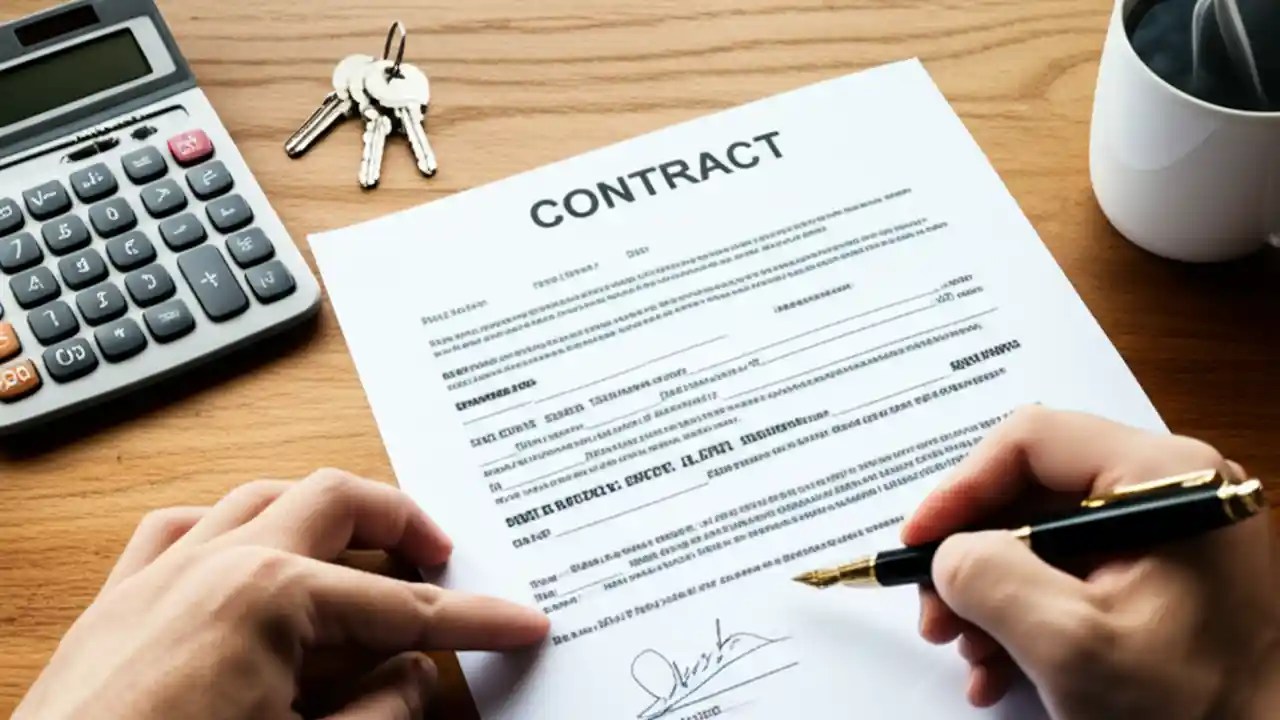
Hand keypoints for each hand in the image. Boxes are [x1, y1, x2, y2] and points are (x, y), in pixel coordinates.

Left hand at [13, 469, 548, 719]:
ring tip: (363, 550)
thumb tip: (416, 675)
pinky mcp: (115, 604)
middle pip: (335, 501)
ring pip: (262, 497)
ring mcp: (158, 576)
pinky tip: (252, 554)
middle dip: (402, 522)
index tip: (521, 623)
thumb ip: (382, 712)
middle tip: (445, 561)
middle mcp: (214, 563)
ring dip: (323, 516)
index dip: (475, 621)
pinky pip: (181, 529)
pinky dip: (232, 528)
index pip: (404, 608)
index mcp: (270, 597)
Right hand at [902, 407, 1279, 719]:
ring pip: (1042, 538)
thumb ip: (992, 579)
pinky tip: (1001, 666)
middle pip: (1031, 492)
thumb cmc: (1201, 710)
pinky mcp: (1161, 572)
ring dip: (991, 595)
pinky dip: (1025, 614)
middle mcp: (1170, 488)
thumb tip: (948, 554)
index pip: (1032, 442)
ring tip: (969, 652)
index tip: (919, 541)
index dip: (961, 488)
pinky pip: (1070, 572)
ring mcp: (1168, 531)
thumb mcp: (1073, 644)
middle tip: (935, 611)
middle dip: (972, 557)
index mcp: (1166, 477)